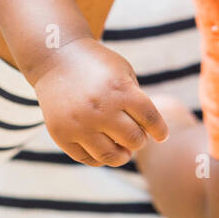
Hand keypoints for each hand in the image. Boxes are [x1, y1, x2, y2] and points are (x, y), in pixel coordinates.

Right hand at [33, 38, 168, 166]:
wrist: (56, 58)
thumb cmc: (97, 65)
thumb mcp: (123, 72)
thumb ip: (138, 101)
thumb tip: (148, 135)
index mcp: (120, 89)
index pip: (150, 119)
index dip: (160, 131)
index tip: (162, 136)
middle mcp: (100, 108)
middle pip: (134, 140)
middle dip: (139, 140)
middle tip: (136, 136)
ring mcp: (79, 124)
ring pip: (112, 156)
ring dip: (122, 154)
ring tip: (123, 149)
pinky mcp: (61, 135)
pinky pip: (88, 159)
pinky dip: (100, 158)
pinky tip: (103, 148)